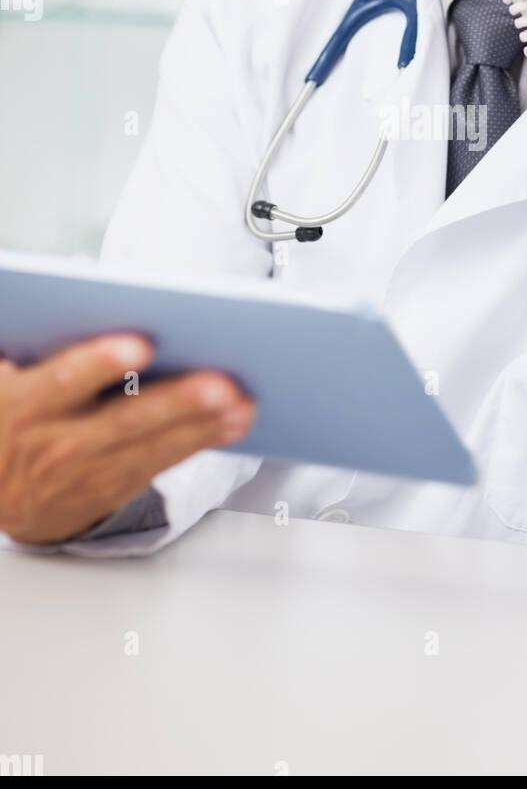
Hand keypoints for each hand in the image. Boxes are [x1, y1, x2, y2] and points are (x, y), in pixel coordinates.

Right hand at [0, 335, 254, 543]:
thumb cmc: (13, 416)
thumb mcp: (3, 382)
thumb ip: (39, 350)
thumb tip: (79, 298)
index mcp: (24, 403)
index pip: (62, 382)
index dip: (99, 364)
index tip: (140, 344)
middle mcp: (56, 441)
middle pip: (123, 420)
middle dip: (176, 402)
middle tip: (220, 383)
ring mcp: (86, 470)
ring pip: (151, 447)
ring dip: (202, 425)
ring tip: (241, 403)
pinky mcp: (110, 490)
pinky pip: (161, 464)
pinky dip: (200, 442)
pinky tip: (232, 423)